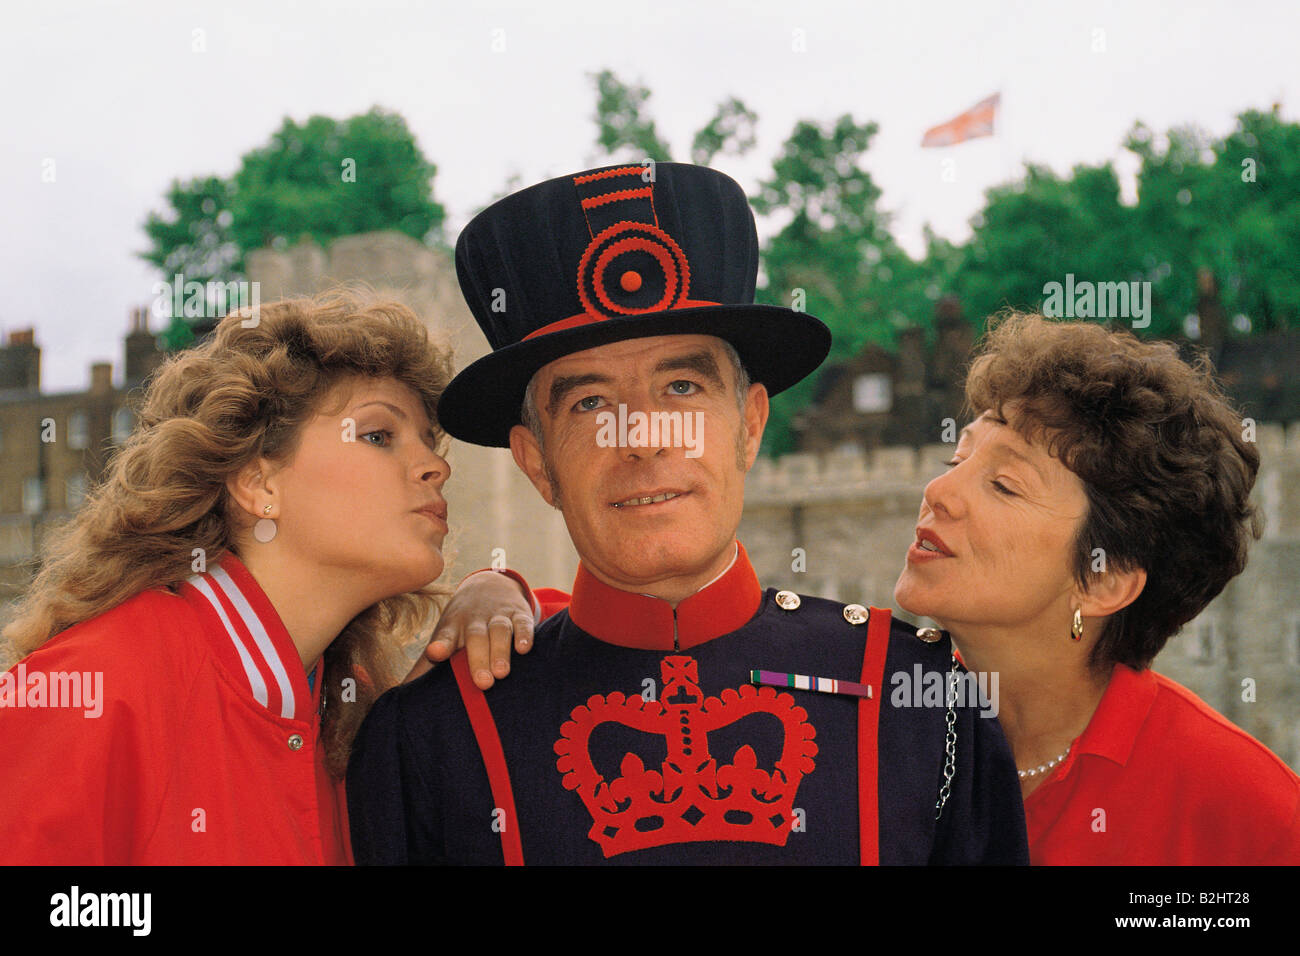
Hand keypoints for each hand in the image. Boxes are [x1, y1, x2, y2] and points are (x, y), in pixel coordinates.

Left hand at [403, 570, 534, 687]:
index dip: (441, 644)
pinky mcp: (519, 613)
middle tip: (483, 683)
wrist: (489, 585)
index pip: (446, 635)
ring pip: (499, 630)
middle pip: (476, 637)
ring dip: (501, 650)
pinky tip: (524, 649)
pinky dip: (525, 634)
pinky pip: (523, 623)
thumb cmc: (463, 624)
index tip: (436, 654)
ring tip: (502, 673)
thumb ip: (426, 667)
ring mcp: (498, 615)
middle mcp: (475, 619)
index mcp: (453, 627)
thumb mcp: (445, 638)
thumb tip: (398, 696)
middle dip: (478, 659)